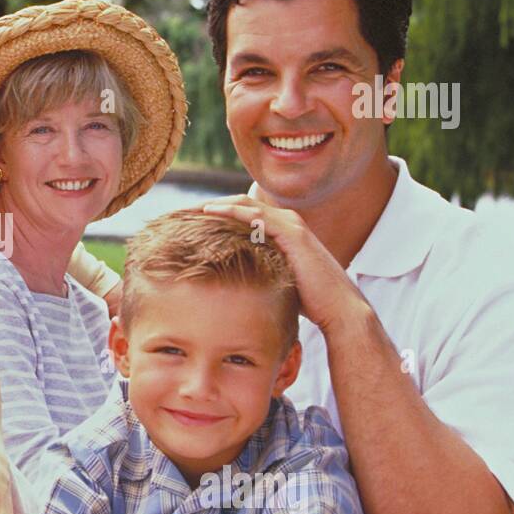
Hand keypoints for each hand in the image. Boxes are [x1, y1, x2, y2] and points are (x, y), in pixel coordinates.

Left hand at [199, 196, 368, 333]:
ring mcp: (289, 224)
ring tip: (184, 210)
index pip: (238, 213)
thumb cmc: (307, 301)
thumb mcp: (273, 279)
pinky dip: (230, 210)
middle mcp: (284, 220)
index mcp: (279, 230)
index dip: (210, 215)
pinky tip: (208, 212)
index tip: (183, 223)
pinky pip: (255, 215)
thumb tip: (228, 281)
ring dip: (211, 204)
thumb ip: (256, 270)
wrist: (338, 310)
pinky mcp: (292, 233)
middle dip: (204, 206)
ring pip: (242, 204)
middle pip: (236, 204)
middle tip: (175, 212)